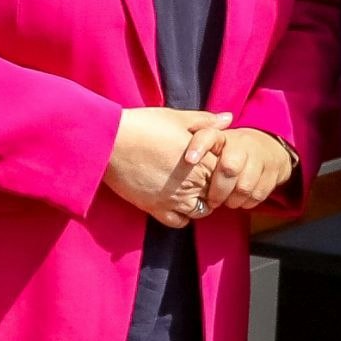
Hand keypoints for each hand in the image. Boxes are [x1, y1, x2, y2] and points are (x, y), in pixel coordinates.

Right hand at [106, 106, 226, 226]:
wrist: (111, 141)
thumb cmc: (144, 125)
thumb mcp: (178, 118)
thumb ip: (206, 121)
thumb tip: (229, 118)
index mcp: (203, 161)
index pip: (227, 174)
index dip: (224, 168)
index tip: (215, 161)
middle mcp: (192, 184)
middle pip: (218, 194)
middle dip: (216, 187)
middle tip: (206, 176)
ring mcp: (174, 199)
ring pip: (201, 211)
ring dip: (201, 202)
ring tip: (192, 189)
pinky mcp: (156, 209)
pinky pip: (179, 222)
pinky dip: (182, 216)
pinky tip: (177, 202)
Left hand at [182, 126, 294, 216]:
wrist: (269, 148)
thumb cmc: (231, 150)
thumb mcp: (215, 143)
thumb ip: (197, 146)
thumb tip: (184, 157)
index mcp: (223, 137)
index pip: (208, 136)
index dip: (199, 147)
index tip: (189, 160)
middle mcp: (243, 145)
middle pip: (229, 167)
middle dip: (218, 189)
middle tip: (212, 200)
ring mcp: (260, 158)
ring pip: (244, 186)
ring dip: (233, 199)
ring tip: (227, 200)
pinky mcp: (273, 173)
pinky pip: (257, 195)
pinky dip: (246, 202)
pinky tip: (241, 199)